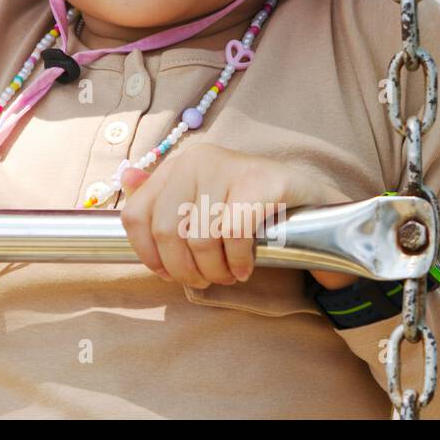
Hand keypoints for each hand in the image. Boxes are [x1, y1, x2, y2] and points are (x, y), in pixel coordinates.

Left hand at [119, 143, 352, 288]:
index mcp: (177, 165)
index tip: (167, 273)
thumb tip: (126, 179)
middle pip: (165, 231)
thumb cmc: (248, 208)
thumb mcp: (202, 202)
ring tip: (228, 275)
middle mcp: (198, 159)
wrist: (313, 204)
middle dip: (183, 269)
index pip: (136, 214)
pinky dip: (238, 261)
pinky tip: (245, 267)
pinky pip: (234, 234)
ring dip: (214, 270)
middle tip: (205, 280)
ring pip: (199, 237)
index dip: (147, 253)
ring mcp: (230, 166)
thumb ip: (163, 197)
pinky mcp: (263, 181)